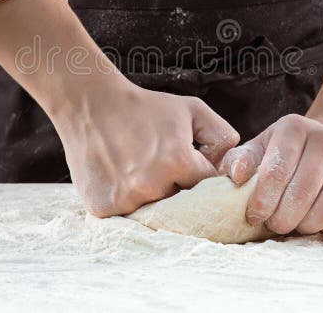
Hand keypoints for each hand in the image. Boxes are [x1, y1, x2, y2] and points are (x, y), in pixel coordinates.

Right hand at [0, 0, 238, 216]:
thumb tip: (232, 168)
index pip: (206, 189)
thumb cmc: (145, 107)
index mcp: (178, 160)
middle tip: (163, 170)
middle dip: (178, 191)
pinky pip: (127, 218)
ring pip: (154, 214)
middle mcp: (152, 184)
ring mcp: (126, 199)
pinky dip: (127, 205)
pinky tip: (121, 181)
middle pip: (181, 206)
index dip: (199, 179)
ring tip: (140, 173)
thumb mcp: (191, 110)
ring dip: (153, 200)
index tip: (189, 168)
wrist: (90, 104)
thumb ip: (222, 136)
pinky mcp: (103, 209)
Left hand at [219, 114, 322, 235]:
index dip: (262, 200)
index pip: (276, 171)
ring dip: (302, 227)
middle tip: (273, 224)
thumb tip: (236, 175)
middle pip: (300, 194)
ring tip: (292, 223)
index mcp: (295, 128)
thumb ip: (241, 159)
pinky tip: (314, 219)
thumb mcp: (262, 146)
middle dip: (281, 219)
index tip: (253, 216)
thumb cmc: (288, 150)